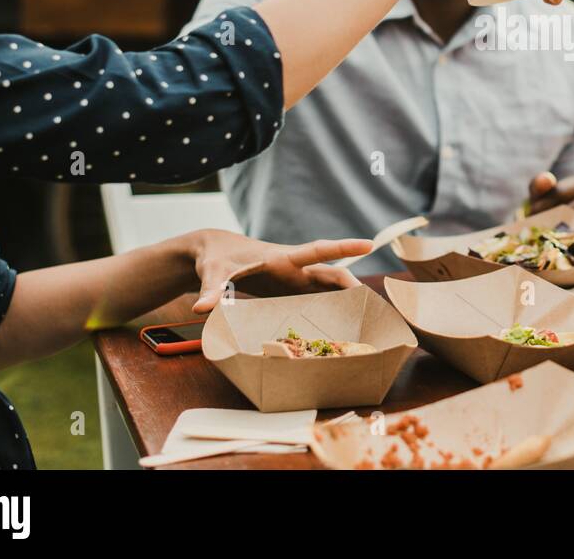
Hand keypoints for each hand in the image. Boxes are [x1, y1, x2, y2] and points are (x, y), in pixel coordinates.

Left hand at [187, 229, 371, 312]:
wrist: (216, 254)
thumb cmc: (216, 259)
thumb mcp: (214, 273)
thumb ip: (211, 290)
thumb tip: (201, 308)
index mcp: (282, 258)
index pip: (318, 251)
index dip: (343, 248)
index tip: (368, 244)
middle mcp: (294, 268)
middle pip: (331, 275)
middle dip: (351, 287)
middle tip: (371, 305)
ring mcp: (294, 281)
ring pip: (328, 290)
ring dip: (344, 303)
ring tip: (364, 323)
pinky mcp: (290, 292)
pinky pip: (316, 301)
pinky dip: (329, 311)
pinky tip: (339, 329)